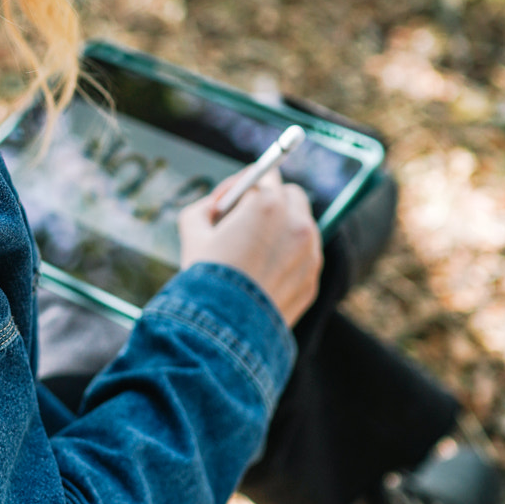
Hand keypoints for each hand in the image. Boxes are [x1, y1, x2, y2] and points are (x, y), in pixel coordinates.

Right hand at [177, 174, 322, 326]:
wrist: (222, 328)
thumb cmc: (204, 275)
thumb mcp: (192, 227)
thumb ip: (209, 204)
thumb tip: (221, 202)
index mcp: (268, 204)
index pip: (267, 175)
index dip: (249, 184)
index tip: (239, 195)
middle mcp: (297, 224)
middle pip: (292, 195)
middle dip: (273, 202)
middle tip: (249, 219)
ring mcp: (310, 254)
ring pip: (302, 226)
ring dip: (284, 230)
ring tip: (255, 251)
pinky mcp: (312, 280)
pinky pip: (304, 257)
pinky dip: (289, 259)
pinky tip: (264, 274)